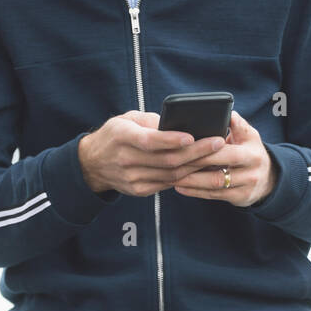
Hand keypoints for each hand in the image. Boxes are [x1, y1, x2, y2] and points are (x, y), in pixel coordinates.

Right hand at [78, 111, 227, 197]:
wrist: (91, 164)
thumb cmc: (114, 135)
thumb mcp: (127, 119)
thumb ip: (151, 121)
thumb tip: (179, 124)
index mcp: (122, 137)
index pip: (150, 141)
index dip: (172, 140)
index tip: (192, 136)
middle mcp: (126, 160)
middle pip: (167, 160)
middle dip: (196, 152)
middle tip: (218, 143)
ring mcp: (132, 178)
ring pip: (171, 174)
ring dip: (196, 166)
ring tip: (215, 155)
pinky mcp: (138, 190)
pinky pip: (167, 183)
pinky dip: (186, 176)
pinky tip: (200, 168)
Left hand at [172, 111, 277, 206]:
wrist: (268, 179)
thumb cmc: (251, 152)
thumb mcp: (249, 136)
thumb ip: (237, 124)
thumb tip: (227, 111)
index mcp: (252, 154)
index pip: (227, 153)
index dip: (206, 152)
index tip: (187, 147)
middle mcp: (251, 173)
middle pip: (218, 173)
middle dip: (194, 168)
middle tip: (173, 164)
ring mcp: (245, 189)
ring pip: (214, 187)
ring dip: (191, 183)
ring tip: (173, 177)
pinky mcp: (238, 200)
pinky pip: (213, 196)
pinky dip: (195, 192)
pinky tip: (180, 187)